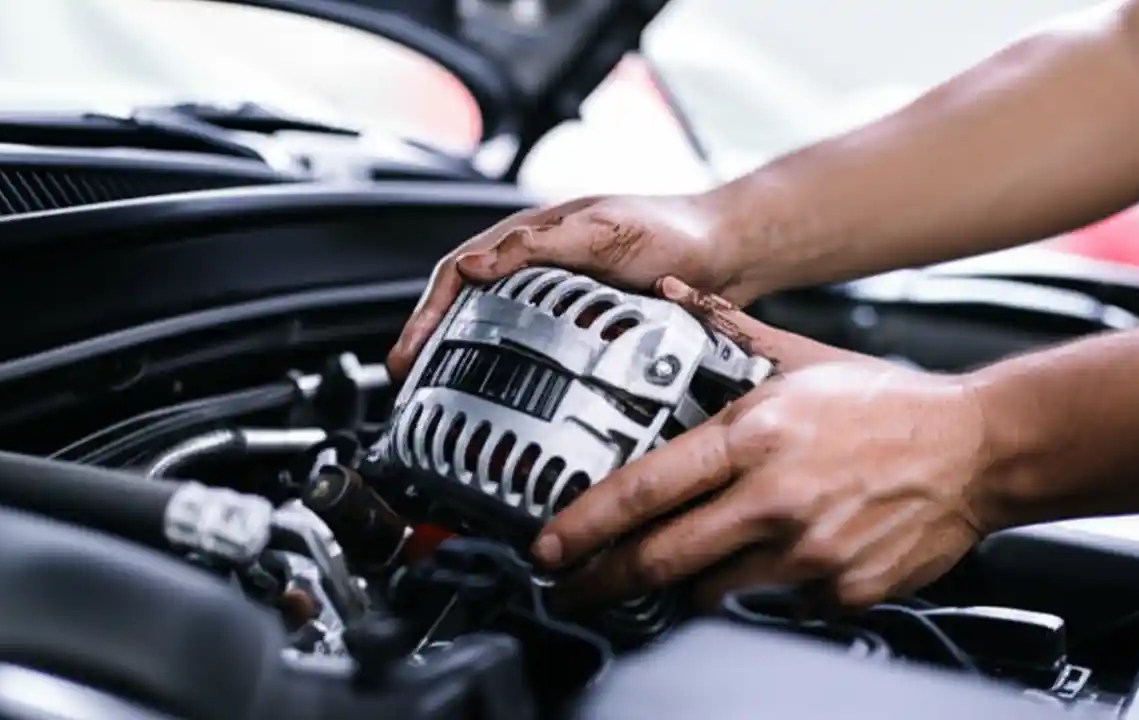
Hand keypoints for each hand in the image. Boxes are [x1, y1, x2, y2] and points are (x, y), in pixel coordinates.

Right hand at [387, 193, 747, 378]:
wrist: (732, 254)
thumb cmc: (674, 229)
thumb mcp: (605, 230)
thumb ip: (541, 244)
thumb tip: (473, 263)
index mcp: (532, 236)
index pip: (458, 273)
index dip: (426, 314)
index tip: (406, 352)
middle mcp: (539, 267)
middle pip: (467, 307)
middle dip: (432, 345)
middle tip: (410, 386)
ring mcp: (561, 298)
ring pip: (496, 331)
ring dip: (465, 361)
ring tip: (444, 399)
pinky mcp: (586, 326)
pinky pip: (535, 350)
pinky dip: (510, 372)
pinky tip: (507, 398)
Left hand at [533, 277, 996, 612]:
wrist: (979, 448)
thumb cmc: (889, 404)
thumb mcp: (800, 357)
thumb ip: (725, 329)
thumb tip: (669, 295)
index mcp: (755, 436)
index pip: (646, 489)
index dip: (587, 524)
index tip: (551, 544)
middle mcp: (775, 498)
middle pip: (661, 558)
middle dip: (603, 581)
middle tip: (574, 587)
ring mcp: (809, 552)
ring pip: (711, 590)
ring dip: (684, 583)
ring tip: (677, 568)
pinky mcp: (840, 590)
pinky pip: (776, 603)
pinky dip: (764, 589)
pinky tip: (780, 557)